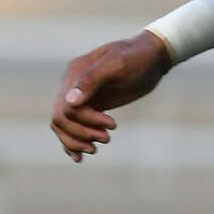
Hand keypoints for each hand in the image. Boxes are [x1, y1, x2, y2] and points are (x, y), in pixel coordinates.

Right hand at [51, 32, 171, 161]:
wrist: (152, 56)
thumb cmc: (137, 58)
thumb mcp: (116, 65)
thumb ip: (91, 80)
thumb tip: (70, 101)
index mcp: (74, 73)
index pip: (67, 108)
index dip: (86, 121)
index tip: (112, 125)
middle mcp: (72, 85)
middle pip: (61, 119)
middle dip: (81, 134)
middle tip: (106, 139)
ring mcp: (80, 96)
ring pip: (63, 126)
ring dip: (76, 141)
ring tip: (97, 148)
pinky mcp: (90, 105)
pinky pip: (73, 126)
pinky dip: (73, 142)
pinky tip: (79, 157)